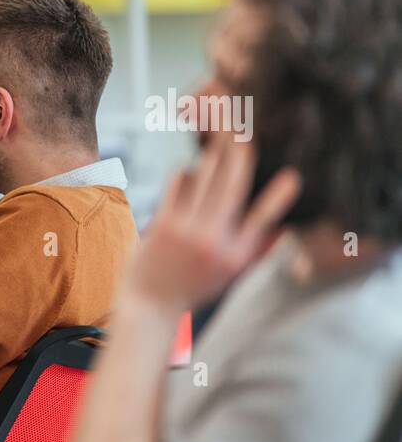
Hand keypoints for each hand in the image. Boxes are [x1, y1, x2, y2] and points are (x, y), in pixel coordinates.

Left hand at [128, 134, 300, 313]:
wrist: (149, 305)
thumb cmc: (192, 288)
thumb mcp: (230, 275)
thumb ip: (256, 250)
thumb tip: (285, 229)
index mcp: (236, 255)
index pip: (263, 221)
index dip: (278, 198)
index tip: (292, 177)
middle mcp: (214, 241)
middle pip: (233, 187)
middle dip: (240, 156)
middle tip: (245, 135)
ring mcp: (187, 231)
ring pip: (205, 178)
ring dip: (212, 159)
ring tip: (217, 147)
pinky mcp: (162, 224)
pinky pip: (178, 184)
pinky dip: (186, 173)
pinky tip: (189, 173)